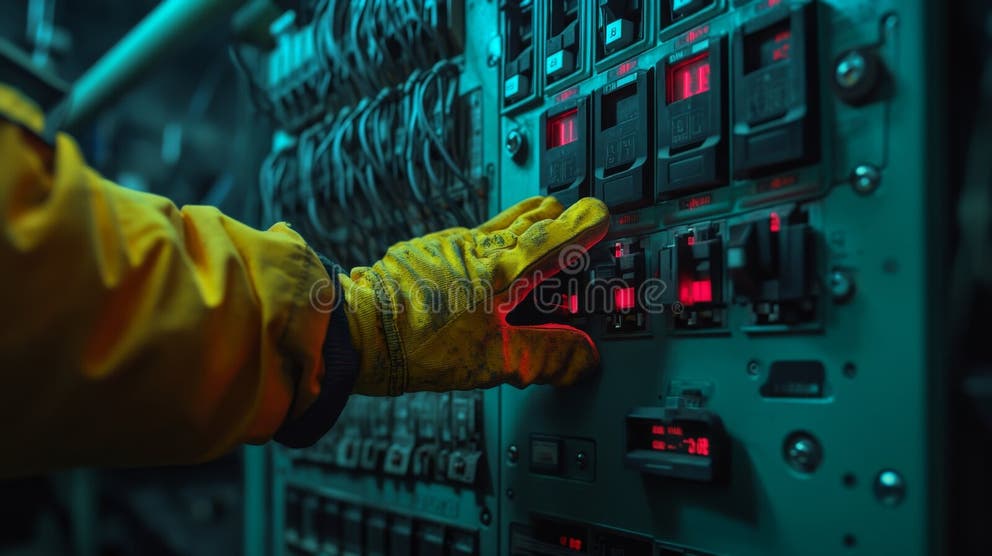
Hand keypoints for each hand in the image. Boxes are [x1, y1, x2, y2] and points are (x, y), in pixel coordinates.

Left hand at [339, 196, 609, 394]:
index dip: (587, 223)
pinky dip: (483, 248)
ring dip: (519, 229)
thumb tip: (583, 359)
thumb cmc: (419, 343)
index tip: (601, 217)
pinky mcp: (420, 251)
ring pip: (497, 223)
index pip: (560, 231)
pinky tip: (476, 272)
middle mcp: (477, 245)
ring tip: (529, 243)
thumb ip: (546, 355)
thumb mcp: (496, 360)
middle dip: (556, 217)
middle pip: (531, 213)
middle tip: (569, 227)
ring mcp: (446, 244)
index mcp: (505, 267)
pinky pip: (464, 239)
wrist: (354, 331)